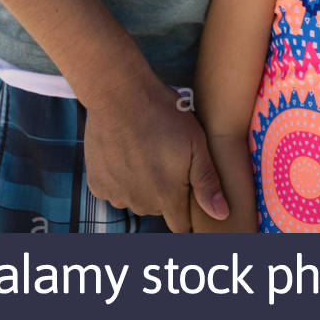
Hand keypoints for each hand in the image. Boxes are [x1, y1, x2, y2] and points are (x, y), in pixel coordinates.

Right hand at [83, 74, 228, 231]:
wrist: (119, 95)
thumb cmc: (162, 114)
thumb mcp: (195, 142)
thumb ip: (207, 182)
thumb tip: (221, 215)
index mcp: (166, 196)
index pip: (180, 225)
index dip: (186, 211)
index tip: (186, 189)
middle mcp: (139, 203)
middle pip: (157, 209)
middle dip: (163, 190)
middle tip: (165, 157)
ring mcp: (116, 194)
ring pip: (135, 199)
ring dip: (141, 184)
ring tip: (145, 150)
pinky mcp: (97, 184)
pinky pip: (114, 189)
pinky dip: (120, 177)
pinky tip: (124, 151)